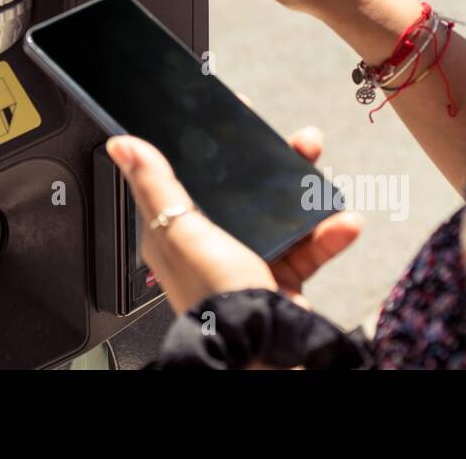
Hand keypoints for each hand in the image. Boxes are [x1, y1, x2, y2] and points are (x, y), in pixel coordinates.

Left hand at [105, 127, 361, 313]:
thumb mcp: (181, 231)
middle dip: (276, 163)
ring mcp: (248, 260)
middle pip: (243, 190)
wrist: (260, 351)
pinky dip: (329, 234)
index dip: (211, 145)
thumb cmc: (214, 296)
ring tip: (323, 178)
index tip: (236, 114)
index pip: (188, 174)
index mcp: (177, 230)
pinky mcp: (280, 279)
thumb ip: (156, 185)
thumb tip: (122, 145)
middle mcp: (211, 243)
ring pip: (280, 213)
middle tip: (300, 142)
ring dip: (308, 195)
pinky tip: (343, 221)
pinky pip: (309, 248)